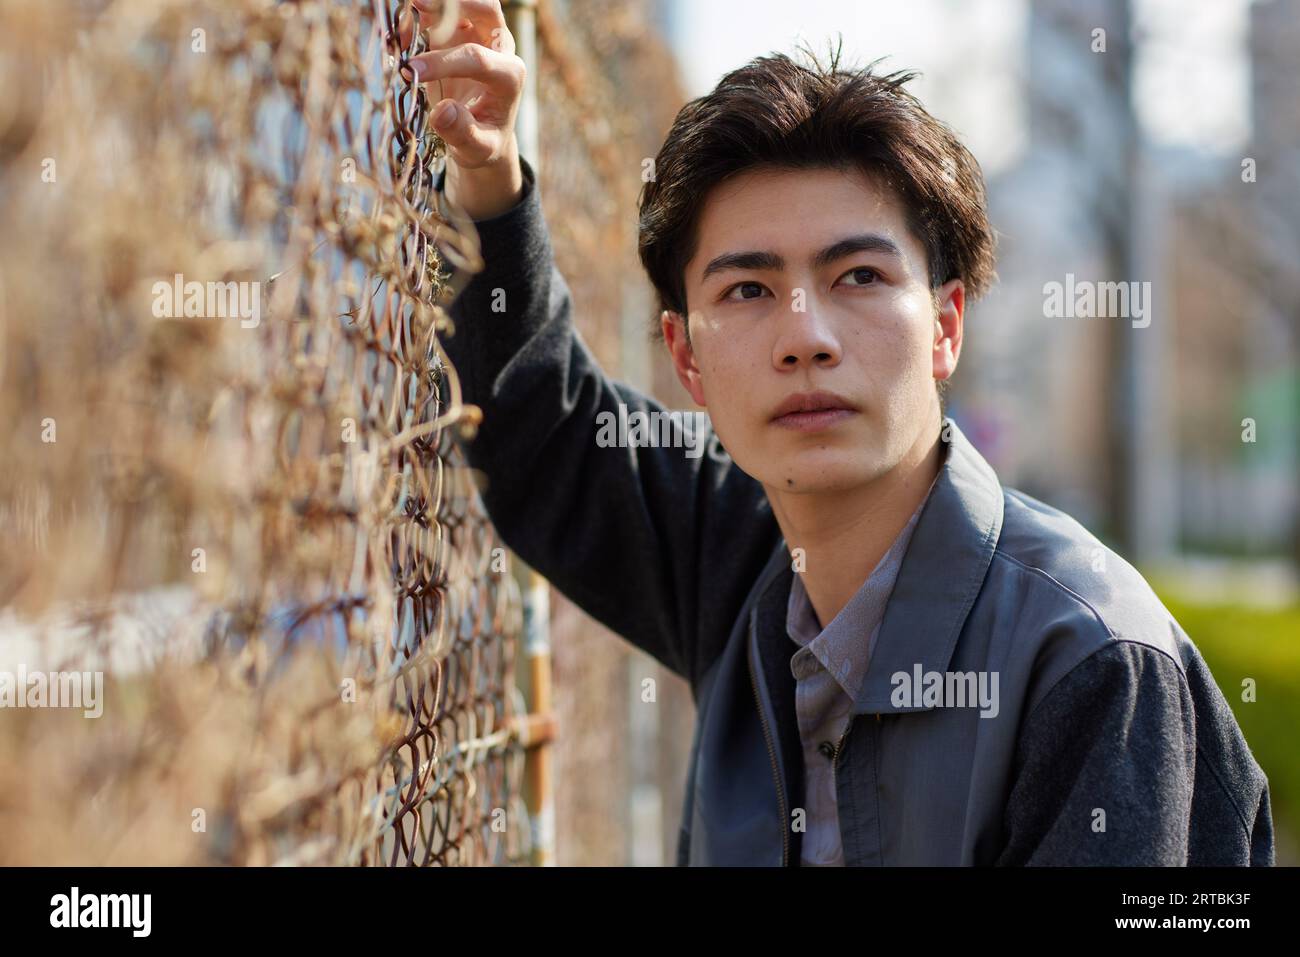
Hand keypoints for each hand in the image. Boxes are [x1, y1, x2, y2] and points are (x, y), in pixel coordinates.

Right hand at [401, 0, 525, 218]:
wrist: (482, 134)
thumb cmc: (482, 142)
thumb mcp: (477, 149)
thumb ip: (462, 132)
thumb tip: (442, 112)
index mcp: (509, 77)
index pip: (477, 58)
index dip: (442, 62)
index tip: (411, 72)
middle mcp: (499, 49)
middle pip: (485, 8)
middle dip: (453, 3)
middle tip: (417, 6)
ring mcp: (480, 36)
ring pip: (462, 3)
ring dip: (431, 6)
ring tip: (400, 31)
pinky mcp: (459, 32)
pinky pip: (440, 11)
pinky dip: (418, 15)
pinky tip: (398, 35)